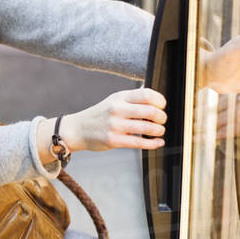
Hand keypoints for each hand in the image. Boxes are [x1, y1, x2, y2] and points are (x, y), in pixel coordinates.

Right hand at [37, 88, 166, 160]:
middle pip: (151, 111)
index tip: (162, 106)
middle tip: (162, 120)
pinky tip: (158, 142)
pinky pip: (140, 143)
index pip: (147, 95)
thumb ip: (132, 98)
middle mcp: (117, 109)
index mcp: (119, 97)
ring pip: (147, 128)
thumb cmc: (100, 115)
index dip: (160, 101)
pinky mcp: (114, 140)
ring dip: (159, 130)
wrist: (78, 130)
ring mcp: (115, 125)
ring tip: (159, 131)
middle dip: (162, 117)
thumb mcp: (113, 100)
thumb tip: (153, 96)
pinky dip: (153, 143)